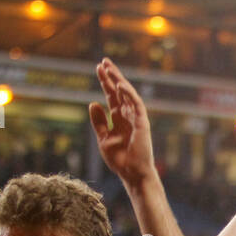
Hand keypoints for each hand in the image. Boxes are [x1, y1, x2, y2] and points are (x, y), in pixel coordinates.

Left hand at [89, 58, 155, 186]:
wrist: (132, 174)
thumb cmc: (120, 160)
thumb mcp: (104, 139)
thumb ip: (99, 122)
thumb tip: (93, 103)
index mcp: (119, 119)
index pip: (112, 96)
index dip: (106, 82)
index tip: (98, 69)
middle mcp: (128, 116)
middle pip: (120, 91)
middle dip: (112, 76)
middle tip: (103, 61)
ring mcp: (136, 118)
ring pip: (128, 94)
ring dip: (119, 80)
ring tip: (109, 68)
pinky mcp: (142, 122)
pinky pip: (136, 104)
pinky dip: (128, 94)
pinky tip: (119, 85)